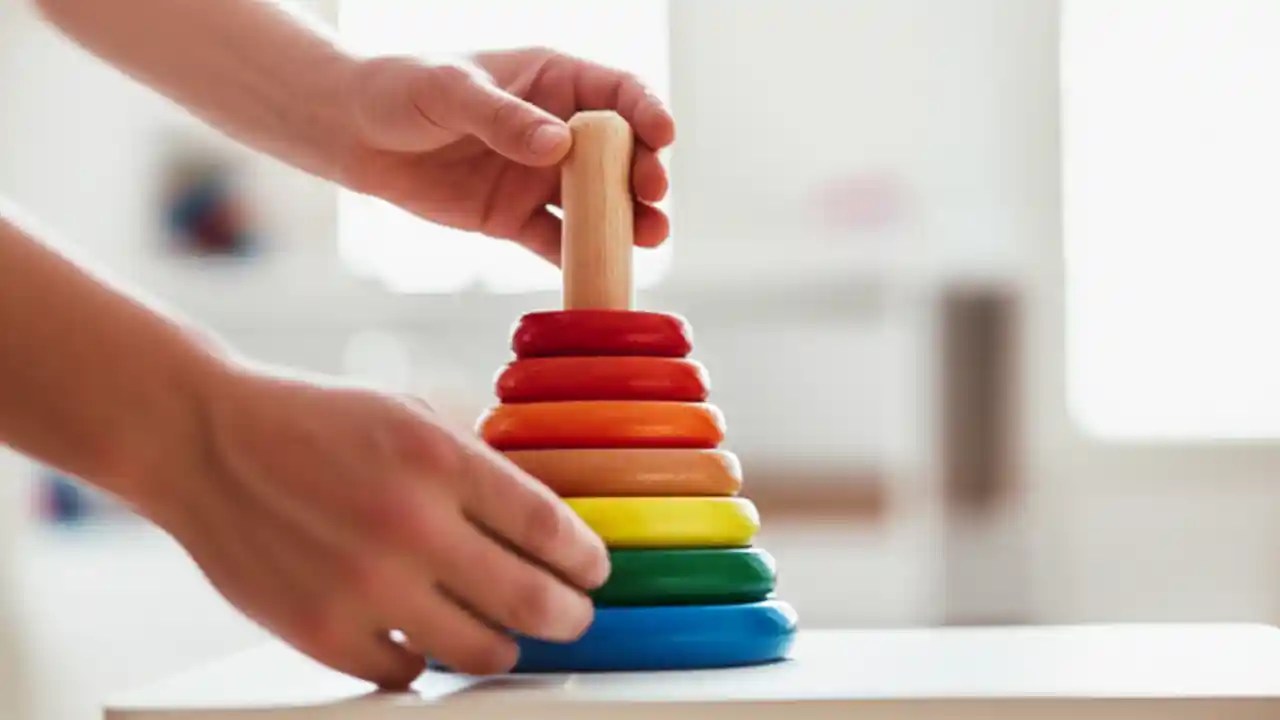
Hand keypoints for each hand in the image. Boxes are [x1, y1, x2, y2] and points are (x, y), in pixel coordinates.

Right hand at [148, 362, 608, 685]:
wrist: (206, 441)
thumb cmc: (317, 424)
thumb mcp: (409, 416)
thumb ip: (475, 467)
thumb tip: (547, 527)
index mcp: (438, 459)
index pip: (548, 528)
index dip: (586, 559)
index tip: (594, 571)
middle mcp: (407, 524)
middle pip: (530, 601)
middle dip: (570, 617)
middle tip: (575, 617)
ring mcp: (362, 585)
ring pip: (478, 652)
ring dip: (506, 649)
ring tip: (506, 635)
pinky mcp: (320, 631)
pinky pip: (406, 674)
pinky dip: (425, 662)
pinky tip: (425, 640)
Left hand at [336, 48, 675, 263]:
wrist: (352, 135)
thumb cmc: (401, 89)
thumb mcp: (450, 91)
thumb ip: (504, 118)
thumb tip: (559, 146)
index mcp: (552, 80)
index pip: (616, 91)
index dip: (647, 111)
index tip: (663, 135)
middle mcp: (557, 130)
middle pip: (620, 153)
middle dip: (644, 173)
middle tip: (653, 195)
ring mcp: (539, 178)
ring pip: (597, 203)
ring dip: (627, 221)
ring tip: (648, 237)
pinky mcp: (516, 219)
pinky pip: (556, 242)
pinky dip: (579, 258)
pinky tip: (599, 271)